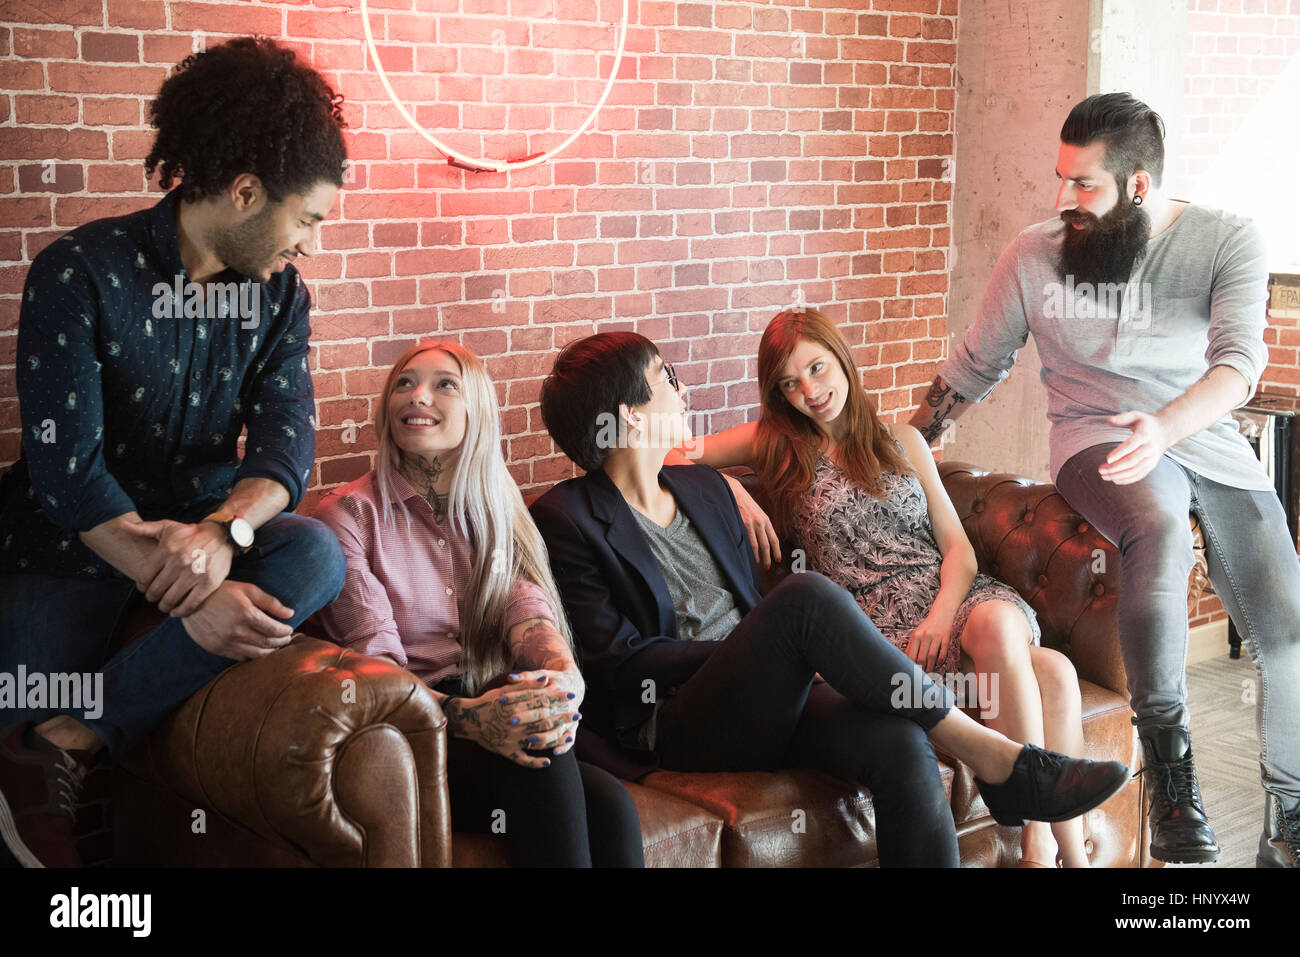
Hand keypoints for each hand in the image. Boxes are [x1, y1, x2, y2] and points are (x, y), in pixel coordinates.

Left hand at [123, 518, 233, 615]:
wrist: (221, 536)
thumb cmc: (191, 533)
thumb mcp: (167, 526)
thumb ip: (143, 528)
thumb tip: (122, 525)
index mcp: (166, 550)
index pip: (144, 577)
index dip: (141, 586)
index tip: (144, 588)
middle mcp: (179, 562)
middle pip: (155, 590)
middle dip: (152, 597)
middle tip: (154, 597)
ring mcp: (194, 574)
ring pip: (170, 599)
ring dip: (164, 606)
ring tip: (164, 605)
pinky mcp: (208, 583)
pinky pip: (190, 604)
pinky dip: (180, 611)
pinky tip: (176, 612)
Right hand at [179, 579, 294, 659]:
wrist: (190, 600)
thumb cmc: (222, 591)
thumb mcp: (247, 589)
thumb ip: (270, 602)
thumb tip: (290, 613)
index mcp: (246, 614)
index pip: (274, 630)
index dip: (285, 632)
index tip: (290, 630)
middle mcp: (236, 631)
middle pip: (267, 643)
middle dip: (280, 642)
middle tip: (286, 639)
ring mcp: (225, 642)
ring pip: (255, 654)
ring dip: (269, 652)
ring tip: (276, 646)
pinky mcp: (216, 649)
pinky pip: (240, 657)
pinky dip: (252, 655)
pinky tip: (258, 650)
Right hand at [444, 678, 582, 768]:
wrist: (467, 719)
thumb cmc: (489, 702)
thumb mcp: (506, 689)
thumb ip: (527, 684)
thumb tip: (546, 678)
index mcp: (515, 705)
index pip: (542, 700)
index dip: (558, 698)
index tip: (571, 696)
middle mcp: (515, 723)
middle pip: (544, 720)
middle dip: (562, 717)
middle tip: (577, 715)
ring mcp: (511, 739)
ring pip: (537, 740)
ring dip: (554, 738)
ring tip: (568, 736)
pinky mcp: (506, 751)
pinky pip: (522, 760)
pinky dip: (535, 762)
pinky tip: (548, 762)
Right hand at [723, 474, 780, 568]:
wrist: (733, 491)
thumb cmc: (744, 502)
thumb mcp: (756, 512)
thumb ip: (760, 523)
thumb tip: (762, 538)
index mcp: (766, 519)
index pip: (774, 539)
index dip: (776, 551)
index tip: (778, 560)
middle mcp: (760, 522)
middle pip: (766, 545)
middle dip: (767, 558)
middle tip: (767, 567)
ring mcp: (751, 524)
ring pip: (756, 546)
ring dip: (757, 557)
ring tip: (757, 565)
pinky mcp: (741, 524)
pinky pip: (746, 541)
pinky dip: (748, 551)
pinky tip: (748, 557)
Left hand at [905, 612, 953, 672]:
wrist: (941, 613)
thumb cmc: (927, 626)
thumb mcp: (917, 633)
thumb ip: (912, 646)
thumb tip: (905, 659)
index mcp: (916, 636)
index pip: (912, 654)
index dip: (911, 665)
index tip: (911, 673)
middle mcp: (925, 636)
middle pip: (922, 657)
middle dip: (921, 669)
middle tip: (921, 677)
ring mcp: (936, 636)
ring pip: (932, 655)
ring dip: (930, 666)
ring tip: (929, 673)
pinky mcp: (946, 636)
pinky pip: (944, 649)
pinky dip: (941, 657)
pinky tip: (939, 663)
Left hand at [1098, 410, 1172, 484]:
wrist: (1166, 431)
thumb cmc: (1146, 423)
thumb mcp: (1136, 415)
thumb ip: (1122, 418)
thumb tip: (1108, 420)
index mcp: (1144, 435)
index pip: (1131, 445)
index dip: (1119, 453)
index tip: (1107, 459)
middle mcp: (1149, 448)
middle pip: (1132, 461)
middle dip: (1115, 467)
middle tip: (1100, 470)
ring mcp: (1152, 458)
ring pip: (1135, 470)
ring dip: (1119, 475)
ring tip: (1104, 476)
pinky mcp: (1151, 465)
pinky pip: (1139, 475)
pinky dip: (1127, 479)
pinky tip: (1115, 479)